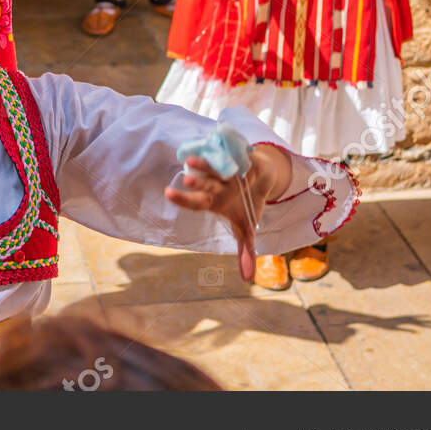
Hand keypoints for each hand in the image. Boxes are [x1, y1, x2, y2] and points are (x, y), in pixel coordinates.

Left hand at [166, 144, 290, 281]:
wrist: (263, 179)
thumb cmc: (246, 203)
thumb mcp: (247, 228)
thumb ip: (244, 250)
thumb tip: (246, 278)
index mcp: (214, 201)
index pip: (195, 202)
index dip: (183, 199)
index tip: (167, 193)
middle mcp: (217, 185)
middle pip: (204, 184)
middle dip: (197, 184)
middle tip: (186, 181)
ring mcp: (227, 170)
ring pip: (213, 167)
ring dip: (204, 164)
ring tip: (191, 161)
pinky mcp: (240, 157)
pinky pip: (232, 154)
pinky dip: (229, 153)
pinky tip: (224, 151)